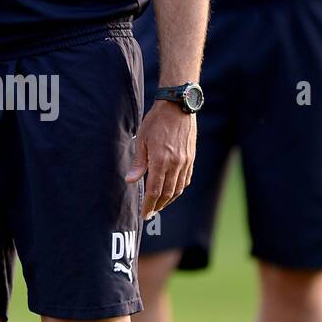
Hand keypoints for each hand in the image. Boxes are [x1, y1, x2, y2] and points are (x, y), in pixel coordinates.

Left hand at [125, 100, 195, 219]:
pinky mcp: (191, 158)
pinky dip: (178, 189)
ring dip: (169, 200)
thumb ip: (138, 163)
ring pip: (178, 189)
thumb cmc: (156, 121)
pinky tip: (172, 192)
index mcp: (161, 160)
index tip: (144, 214)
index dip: (149, 205)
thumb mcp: (142, 140)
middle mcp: (176, 164)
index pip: (155, 190)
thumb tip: (130, 181)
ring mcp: (185, 162)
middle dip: (158, 206)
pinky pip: (186, 180)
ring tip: (159, 205)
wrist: (178, 107)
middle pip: (167, 193)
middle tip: (150, 213)